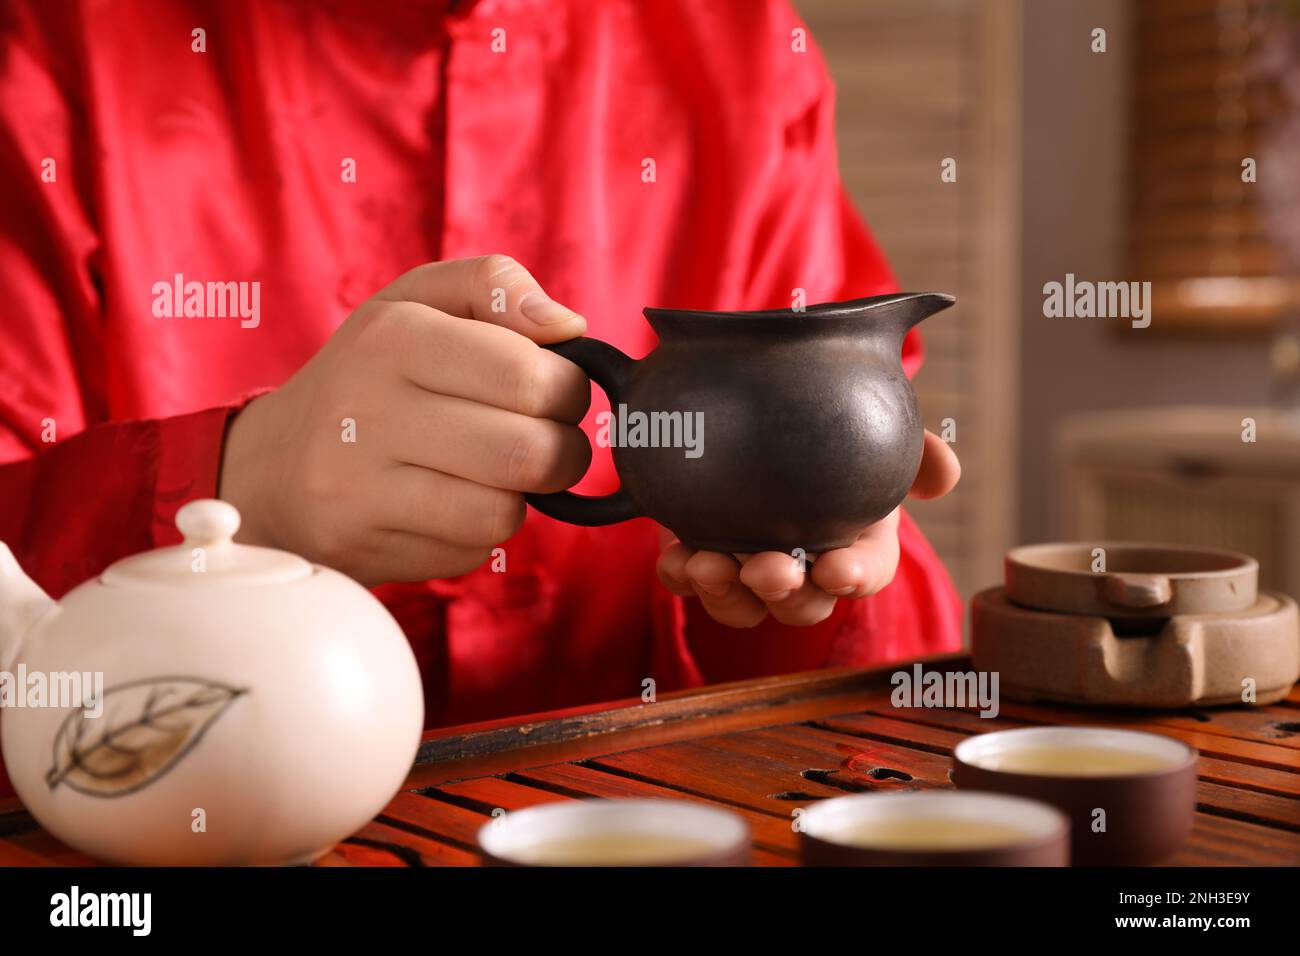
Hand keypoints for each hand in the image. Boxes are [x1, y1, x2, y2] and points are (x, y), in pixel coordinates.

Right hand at [219, 256, 590, 585]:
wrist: (268, 466)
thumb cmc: (368, 375)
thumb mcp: (416, 301)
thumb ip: (495, 286)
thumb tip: (568, 325)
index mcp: (392, 336)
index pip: (528, 375)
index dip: (568, 390)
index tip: (556, 392)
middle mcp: (367, 410)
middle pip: (528, 451)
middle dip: (562, 451)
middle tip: (546, 441)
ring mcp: (358, 486)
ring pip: (503, 511)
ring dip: (521, 497)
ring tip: (498, 474)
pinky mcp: (361, 546)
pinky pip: (468, 551)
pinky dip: (477, 531)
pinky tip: (449, 505)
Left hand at [655, 431, 960, 626]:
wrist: (759, 409)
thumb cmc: (830, 431)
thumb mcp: (874, 428)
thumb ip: (913, 447)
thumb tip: (945, 471)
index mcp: (856, 541)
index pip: (866, 573)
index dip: (855, 578)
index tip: (836, 570)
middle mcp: (803, 565)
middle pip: (802, 603)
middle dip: (784, 592)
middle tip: (767, 570)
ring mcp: (748, 567)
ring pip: (741, 606)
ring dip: (725, 594)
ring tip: (708, 564)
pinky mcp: (701, 557)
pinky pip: (688, 582)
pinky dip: (680, 575)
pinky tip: (676, 556)